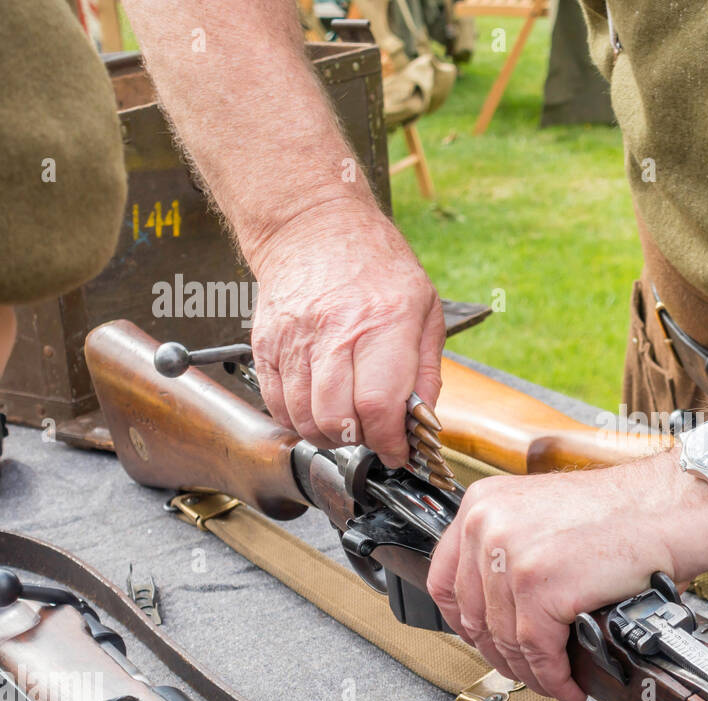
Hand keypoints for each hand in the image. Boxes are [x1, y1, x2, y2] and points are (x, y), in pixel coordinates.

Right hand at [246, 198, 444, 466]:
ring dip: (329, 436)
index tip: (398, 452)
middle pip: (338, 419)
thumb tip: (422, 421)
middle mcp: (335, 333)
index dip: (390, 441)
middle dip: (361, 442)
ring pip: (304, 419)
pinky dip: (298, 420)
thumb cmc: (376, 265)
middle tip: (373, 437)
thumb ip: (426, 370)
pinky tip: (319, 409)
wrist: (313, 226)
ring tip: (348, 423)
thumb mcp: (425, 310)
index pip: (379, 405)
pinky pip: (276, 405)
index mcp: (383, 323)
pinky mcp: (267, 345)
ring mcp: (295, 340)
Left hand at [427, 453, 707, 700]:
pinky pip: (537, 650)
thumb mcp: (546, 518)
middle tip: (527, 670)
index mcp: (483, 504)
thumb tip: (499, 610)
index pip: (446, 579)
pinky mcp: (541, 586)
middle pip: (472, 616)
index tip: (485, 642)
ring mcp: (511, 555)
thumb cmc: (626, 512)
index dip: (465, 623)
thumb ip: (512, 551)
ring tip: (555, 682)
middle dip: (501, 655)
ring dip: (530, 672)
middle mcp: (488, 525)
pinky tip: (569, 683)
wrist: (672, 506)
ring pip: (504, 639)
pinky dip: (553, 676)